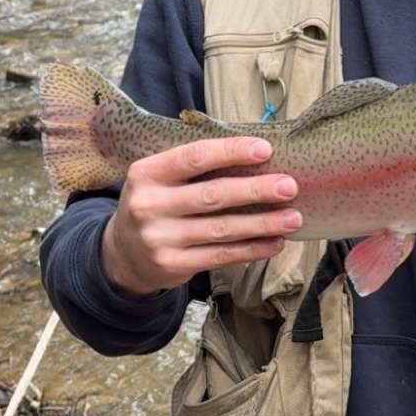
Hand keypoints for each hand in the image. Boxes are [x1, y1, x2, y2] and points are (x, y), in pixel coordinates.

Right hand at [101, 134, 302, 295]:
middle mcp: (150, 205)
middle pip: (212, 195)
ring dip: (262, 224)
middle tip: (289, 186)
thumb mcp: (158, 179)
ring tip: (293, 218)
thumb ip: (192, 167)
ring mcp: (160, 238)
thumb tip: (255, 154)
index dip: (231, 152)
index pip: (193, 157)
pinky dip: (252, 250)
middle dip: (255, 190)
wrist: (122, 254)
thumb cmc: (155, 204)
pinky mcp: (173, 265)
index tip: (265, 150)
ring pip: (222, 230)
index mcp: (146, 173)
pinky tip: (274, 242)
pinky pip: (221, 256)